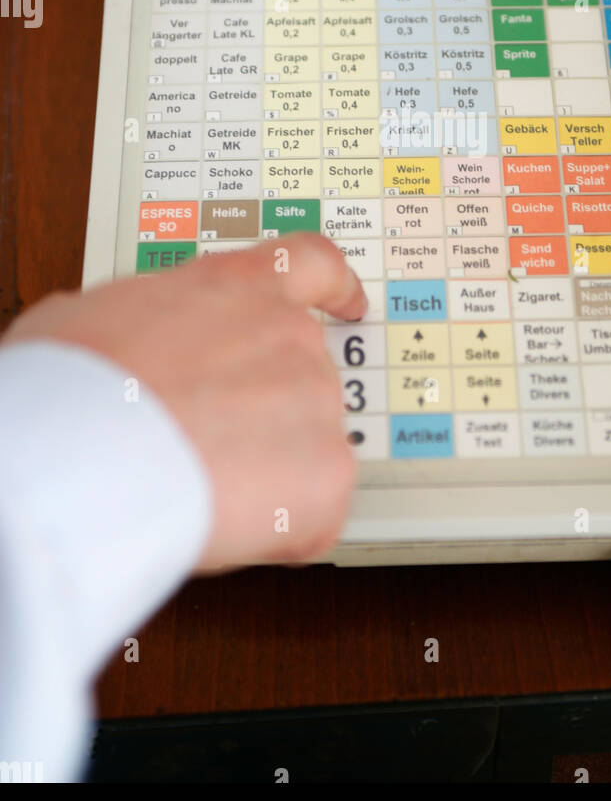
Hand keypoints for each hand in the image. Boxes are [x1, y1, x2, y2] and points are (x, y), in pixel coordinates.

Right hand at [1, 235, 366, 570]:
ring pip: (304, 451)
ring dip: (262, 476)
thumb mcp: (93, 314)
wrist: (84, 443)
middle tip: (205, 451)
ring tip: (193, 488)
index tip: (348, 303)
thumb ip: (144, 322)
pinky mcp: (327, 472)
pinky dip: (275, 534)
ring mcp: (315, 401)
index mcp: (234, 286)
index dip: (334, 287)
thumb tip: (126, 344)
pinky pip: (312, 516)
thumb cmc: (72, 381)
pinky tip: (221, 526)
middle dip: (263, 419)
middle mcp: (287, 334)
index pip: (307, 267)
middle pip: (300, 378)